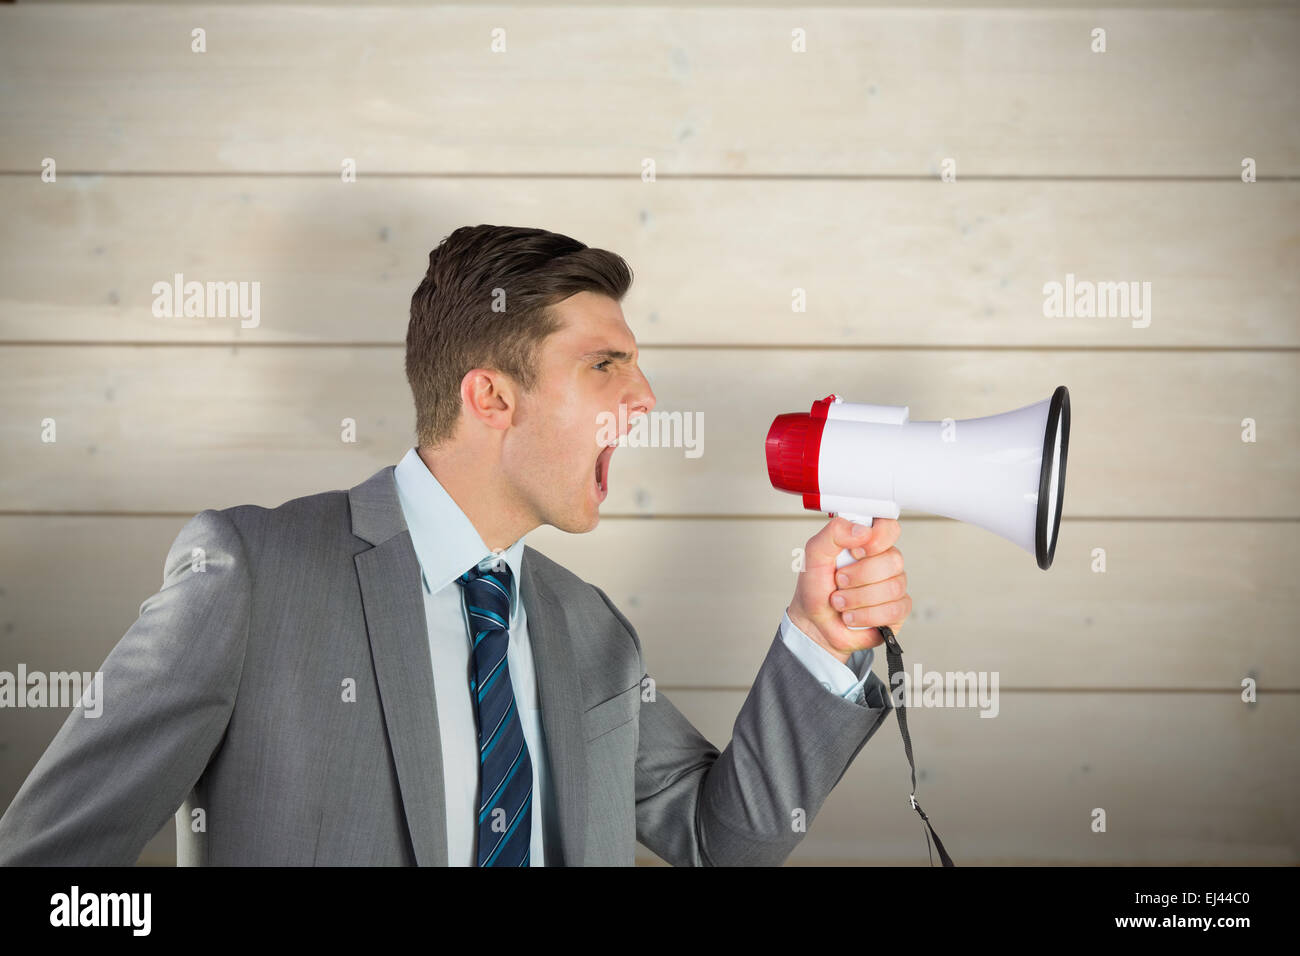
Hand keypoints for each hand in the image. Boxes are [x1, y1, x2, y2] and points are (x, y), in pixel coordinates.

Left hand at [787, 516, 910, 664]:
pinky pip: (894, 610)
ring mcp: (893, 586)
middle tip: (839, 581)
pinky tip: (852, 616)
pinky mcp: (897, 610)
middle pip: (893, 560)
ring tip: (840, 602)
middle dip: (859, 576)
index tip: (856, 551)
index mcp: (866, 543)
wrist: (814, 623)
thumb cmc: (816, 588)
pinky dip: (866, 615)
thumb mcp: (814, 555)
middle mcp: (884, 562)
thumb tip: (862, 530)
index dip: (878, 538)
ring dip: (858, 598)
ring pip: (893, 587)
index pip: (889, 527)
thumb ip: (834, 533)